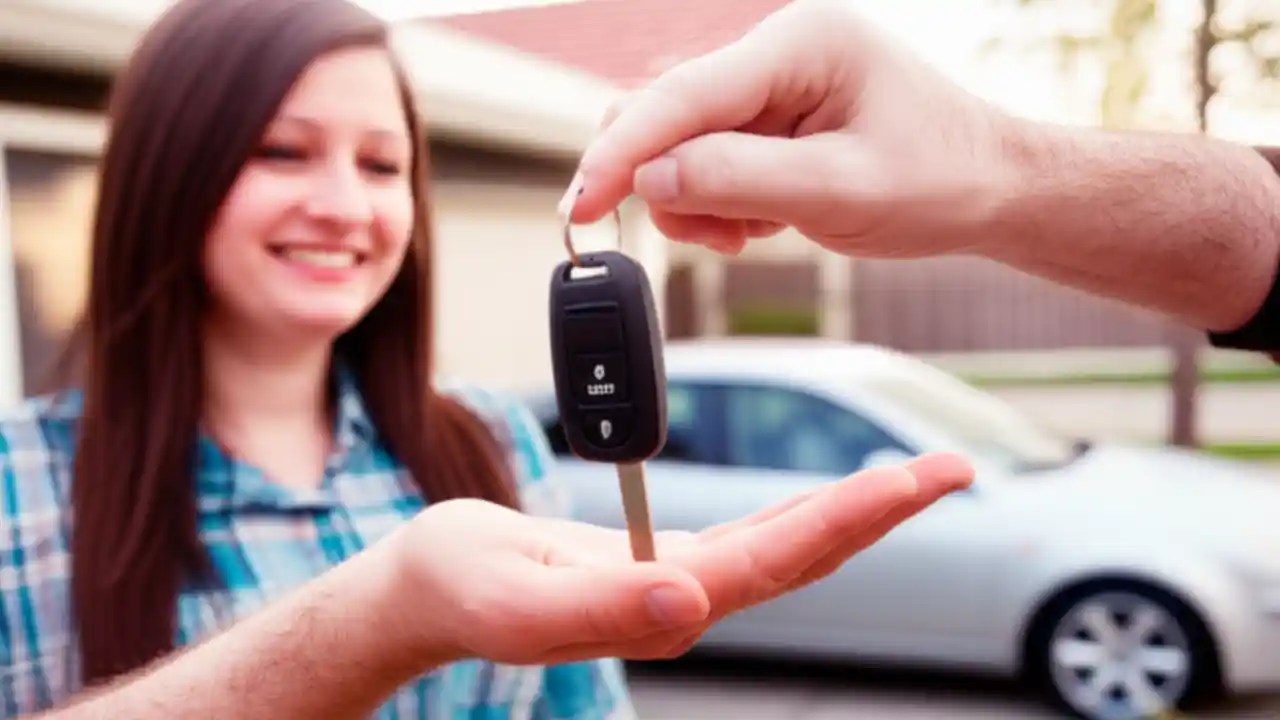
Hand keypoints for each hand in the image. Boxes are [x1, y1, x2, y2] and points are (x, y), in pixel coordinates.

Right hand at [384, 452, 972, 665]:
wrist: (428, 591)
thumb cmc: (459, 587)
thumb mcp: (517, 594)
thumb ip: (603, 608)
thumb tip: (694, 600)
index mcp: (663, 606)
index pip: (778, 558)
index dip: (851, 517)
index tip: (914, 481)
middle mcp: (686, 601)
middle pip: (804, 552)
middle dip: (880, 510)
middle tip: (951, 467)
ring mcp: (678, 584)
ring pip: (787, 544)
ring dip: (854, 509)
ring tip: (914, 477)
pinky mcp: (661, 564)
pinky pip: (751, 536)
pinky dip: (801, 511)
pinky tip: (830, 498)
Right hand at [566, 0, 1017, 258]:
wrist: (988, 188)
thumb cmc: (939, 180)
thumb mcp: (842, 191)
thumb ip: (741, 180)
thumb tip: (649, 178)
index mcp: (801, 43)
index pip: (684, 94)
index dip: (624, 154)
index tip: (581, 206)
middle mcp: (775, 52)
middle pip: (666, 113)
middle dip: (665, 183)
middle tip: (714, 236)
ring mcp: (767, 85)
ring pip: (676, 144)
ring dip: (692, 201)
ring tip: (749, 234)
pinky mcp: (764, 119)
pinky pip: (702, 161)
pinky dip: (712, 204)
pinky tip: (757, 223)